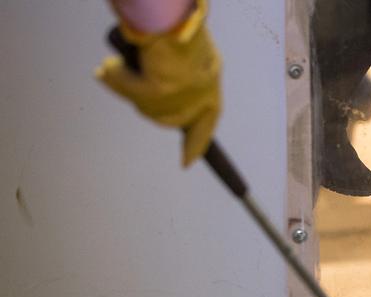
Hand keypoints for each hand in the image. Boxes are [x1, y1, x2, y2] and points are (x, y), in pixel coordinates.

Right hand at [96, 0, 220, 165]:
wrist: (167, 11)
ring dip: (130, 89)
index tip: (187, 161)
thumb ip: (161, 75)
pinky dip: (117, 77)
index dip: (197, 143)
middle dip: (152, 109)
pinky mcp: (164, 88)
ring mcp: (186, 92)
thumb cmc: (171, 25)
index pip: (208, 121)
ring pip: (151, 108)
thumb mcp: (177, 54)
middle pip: (173, 119)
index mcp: (211, 80)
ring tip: (118, 69)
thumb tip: (129, 84)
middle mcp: (204, 90)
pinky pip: (133, 92)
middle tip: (136, 89)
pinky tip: (111, 65)